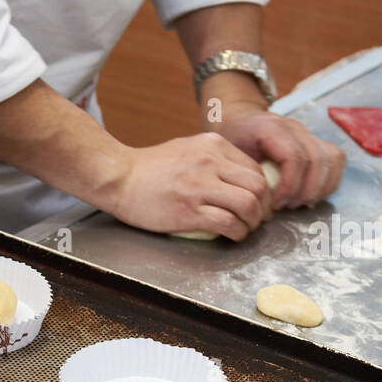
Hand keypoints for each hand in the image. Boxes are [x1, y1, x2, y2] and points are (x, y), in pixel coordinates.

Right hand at [113, 134, 272, 240]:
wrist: (118, 177)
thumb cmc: (148, 168)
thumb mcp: (187, 149)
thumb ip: (213, 158)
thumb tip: (236, 177)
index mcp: (213, 146)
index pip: (255, 169)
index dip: (263, 191)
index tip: (258, 203)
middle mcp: (210, 163)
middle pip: (258, 187)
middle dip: (264, 208)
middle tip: (258, 219)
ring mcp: (199, 187)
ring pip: (248, 205)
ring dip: (252, 222)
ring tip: (245, 229)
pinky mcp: (189, 211)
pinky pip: (227, 223)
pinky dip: (237, 233)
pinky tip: (233, 236)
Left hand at [210, 101, 345, 208]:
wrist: (239, 119)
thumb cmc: (232, 140)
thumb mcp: (228, 153)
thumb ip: (244, 173)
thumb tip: (257, 202)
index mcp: (272, 128)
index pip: (294, 157)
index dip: (289, 186)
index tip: (276, 204)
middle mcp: (296, 128)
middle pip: (318, 159)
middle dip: (306, 190)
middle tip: (288, 206)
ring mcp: (309, 133)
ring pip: (333, 158)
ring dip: (320, 187)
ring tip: (300, 203)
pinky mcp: (317, 141)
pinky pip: (336, 160)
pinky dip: (328, 181)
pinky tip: (310, 196)